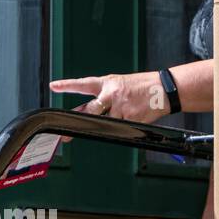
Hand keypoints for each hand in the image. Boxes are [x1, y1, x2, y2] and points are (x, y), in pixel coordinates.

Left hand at [48, 72, 170, 124]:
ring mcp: (121, 107)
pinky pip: (121, 127)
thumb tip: (88, 111)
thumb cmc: (141, 86)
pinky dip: (126, 125)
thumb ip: (103, 96)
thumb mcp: (119, 84)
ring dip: (112, 121)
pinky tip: (136, 115)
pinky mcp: (131, 118)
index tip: (53, 86)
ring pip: (106, 122)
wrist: (164, 88)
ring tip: (126, 111)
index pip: (83, 84)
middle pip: (90, 110)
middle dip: (79, 121)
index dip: (67, 85)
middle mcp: (111, 94)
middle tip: (65, 135)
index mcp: (106, 83)